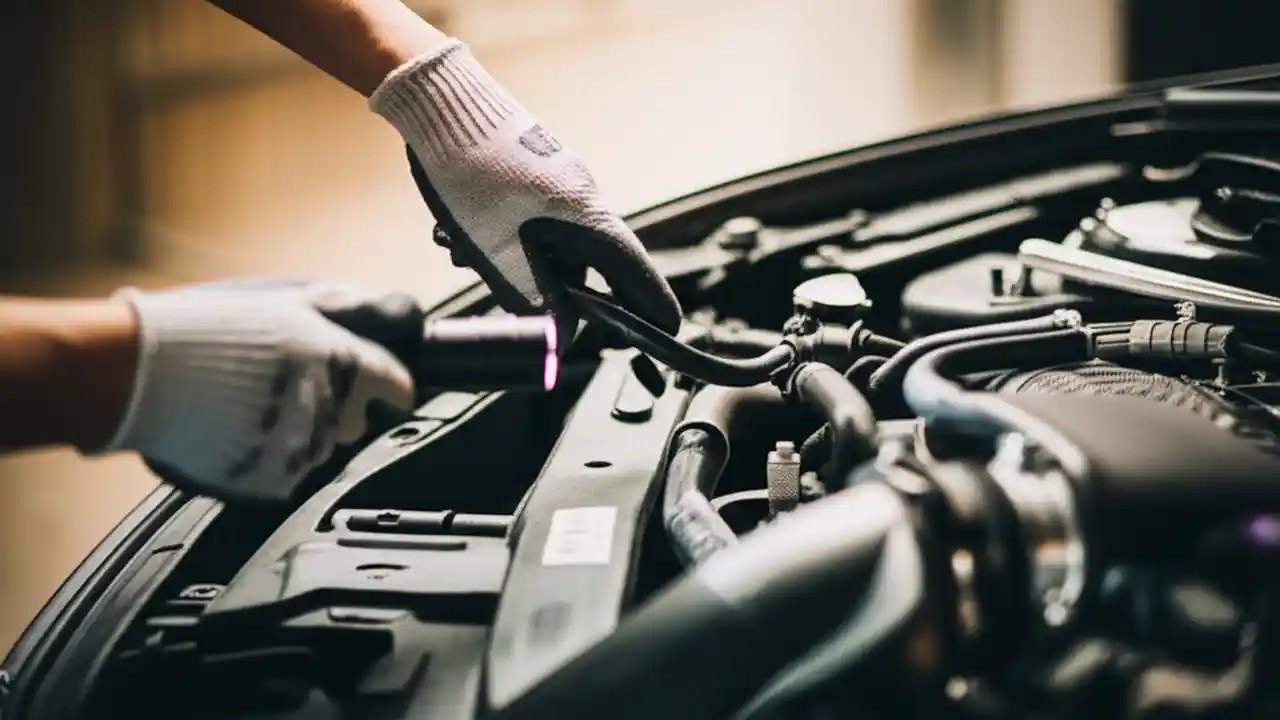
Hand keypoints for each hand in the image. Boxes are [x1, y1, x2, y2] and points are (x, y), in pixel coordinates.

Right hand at [105, 280, 420, 502]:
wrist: (143, 373)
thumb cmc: (210, 331)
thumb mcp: (288, 302)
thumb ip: (348, 312)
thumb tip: (391, 311)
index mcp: (345, 365)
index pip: (402, 391)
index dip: (387, 386)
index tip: (375, 385)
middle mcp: (333, 413)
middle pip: (360, 422)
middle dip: (338, 407)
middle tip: (291, 387)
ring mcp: (305, 453)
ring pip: (324, 449)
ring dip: (301, 433)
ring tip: (254, 405)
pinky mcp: (274, 484)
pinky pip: (287, 474)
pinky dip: (269, 459)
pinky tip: (239, 430)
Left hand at [370, 40, 681, 335]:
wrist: (441, 107)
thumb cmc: (475, 179)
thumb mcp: (501, 254)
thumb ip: (535, 301)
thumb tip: (560, 340)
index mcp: (591, 221)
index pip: (636, 275)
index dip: (651, 308)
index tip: (667, 331)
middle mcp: (584, 202)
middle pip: (583, 267)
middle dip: (540, 288)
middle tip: (505, 294)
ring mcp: (559, 186)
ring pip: (544, 246)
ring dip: (505, 261)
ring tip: (463, 252)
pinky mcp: (534, 176)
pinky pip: (526, 222)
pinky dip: (497, 237)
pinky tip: (457, 234)